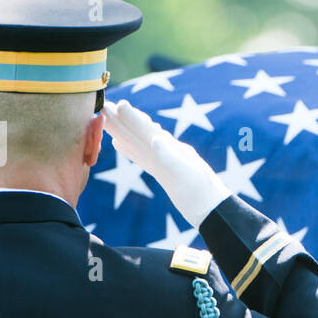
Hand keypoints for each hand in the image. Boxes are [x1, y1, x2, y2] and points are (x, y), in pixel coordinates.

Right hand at [102, 99, 231, 225]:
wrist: (214, 211)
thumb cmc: (204, 194)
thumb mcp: (189, 176)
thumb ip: (172, 158)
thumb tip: (155, 139)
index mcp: (173, 150)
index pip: (149, 131)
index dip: (133, 119)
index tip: (118, 106)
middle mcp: (168, 152)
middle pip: (139, 133)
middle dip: (121, 120)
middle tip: (103, 106)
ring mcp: (165, 162)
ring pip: (138, 143)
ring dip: (122, 132)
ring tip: (106, 119)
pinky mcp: (163, 174)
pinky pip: (142, 158)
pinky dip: (129, 150)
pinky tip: (119, 145)